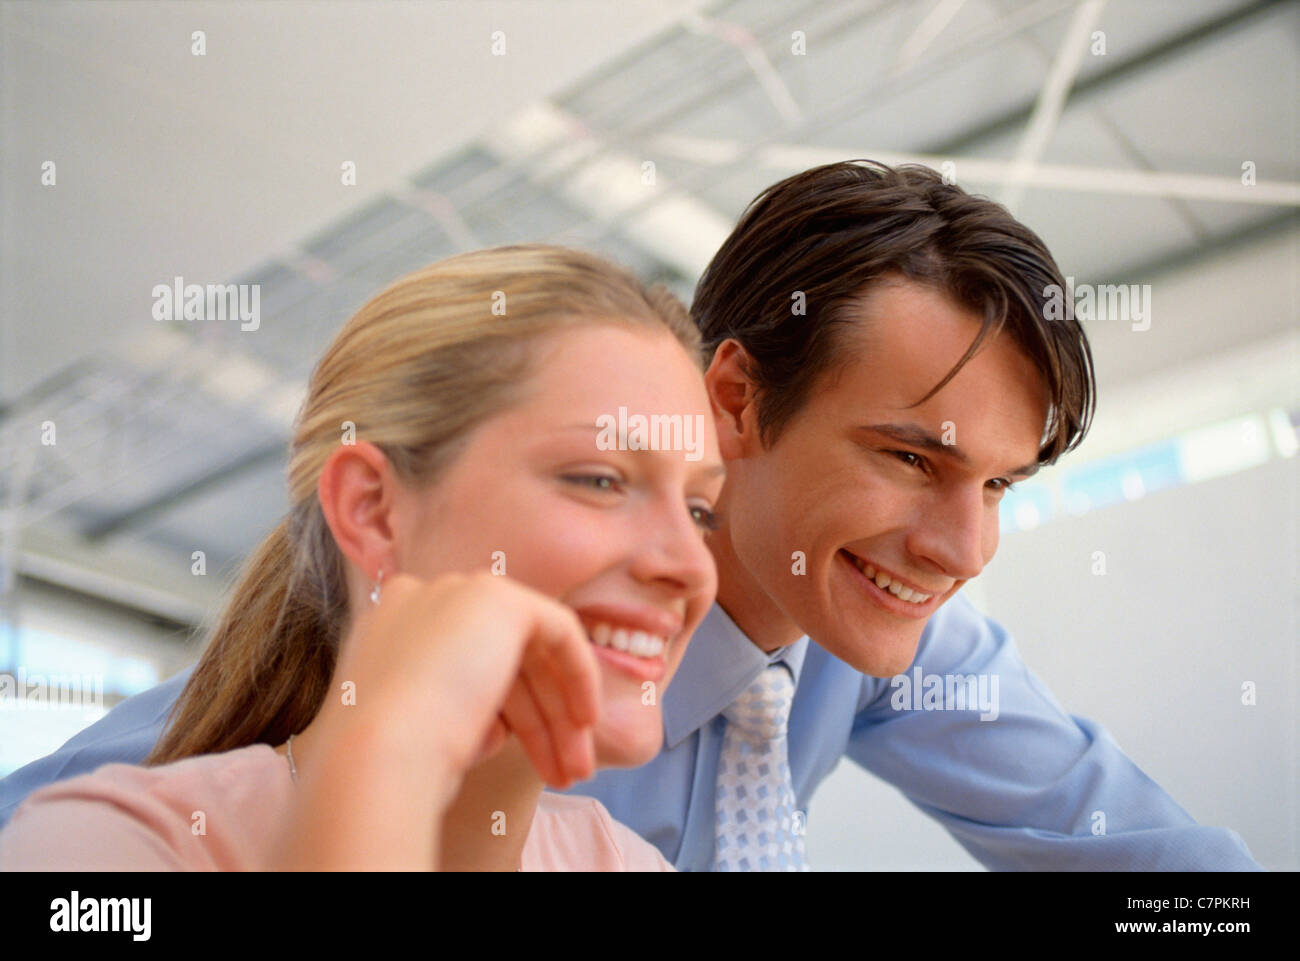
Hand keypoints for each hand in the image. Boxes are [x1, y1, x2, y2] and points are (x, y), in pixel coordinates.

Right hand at [325, 570, 600, 789]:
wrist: (379, 755)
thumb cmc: (393, 765)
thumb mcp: (425, 732)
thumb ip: (460, 712)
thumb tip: (498, 727)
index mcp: (392, 630)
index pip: (465, 664)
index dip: (505, 713)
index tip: (526, 758)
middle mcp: (421, 600)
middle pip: (501, 659)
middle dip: (538, 721)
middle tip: (563, 772)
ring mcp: (457, 592)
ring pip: (529, 653)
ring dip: (557, 715)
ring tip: (572, 770)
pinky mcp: (498, 597)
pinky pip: (558, 629)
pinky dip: (578, 674)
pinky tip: (585, 722)